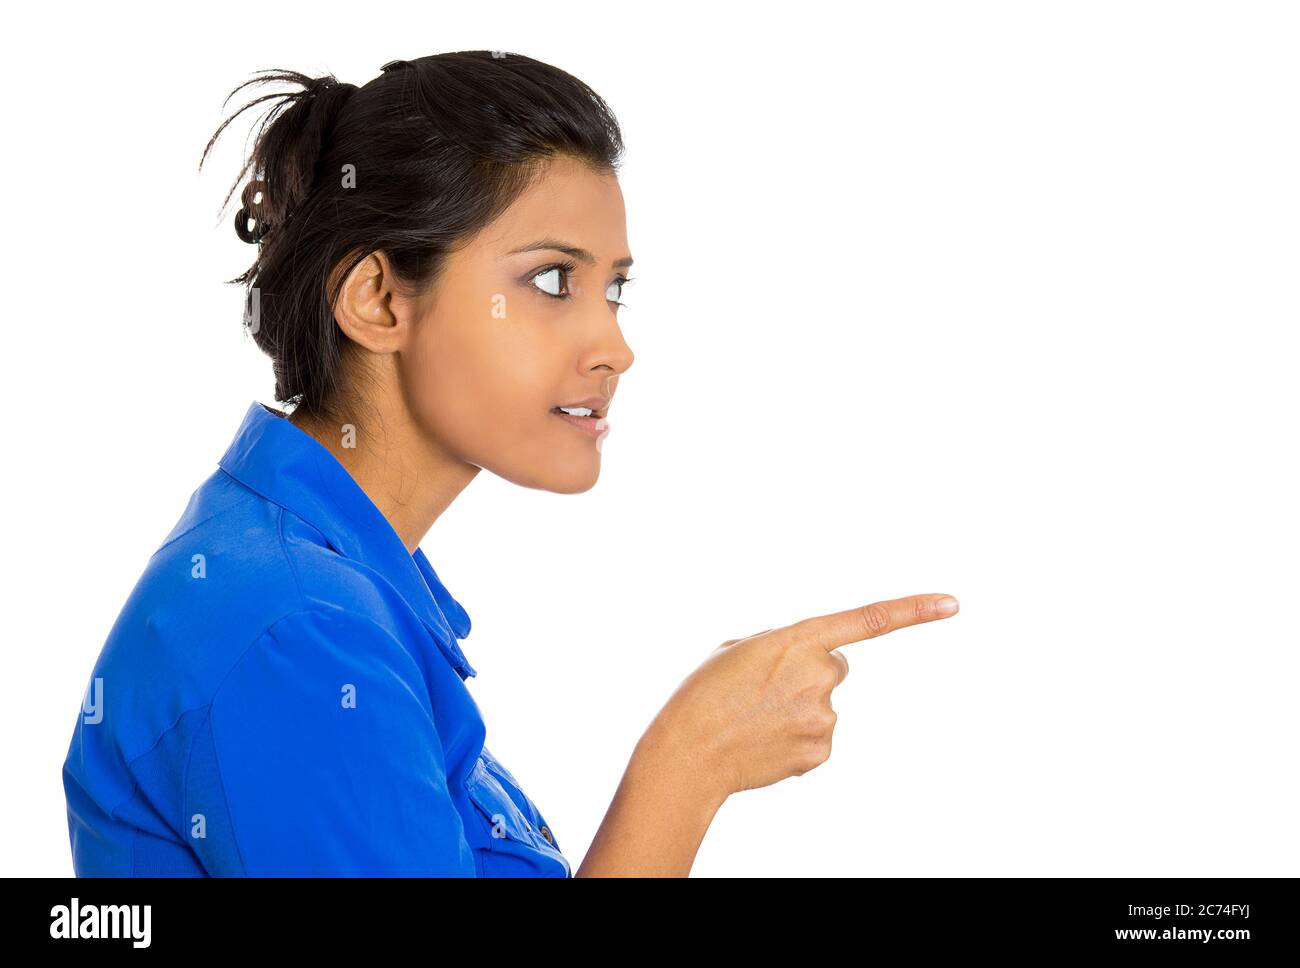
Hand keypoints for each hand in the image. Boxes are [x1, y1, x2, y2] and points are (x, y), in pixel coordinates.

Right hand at [644, 593, 959, 799]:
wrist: (689, 752)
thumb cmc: (705, 694)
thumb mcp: (739, 649)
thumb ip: (783, 646)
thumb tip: (805, 663)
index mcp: (798, 639)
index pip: (869, 621)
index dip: (914, 610)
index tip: (953, 604)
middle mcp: (819, 674)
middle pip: (834, 666)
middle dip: (808, 672)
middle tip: (765, 688)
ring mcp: (824, 715)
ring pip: (821, 704)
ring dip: (795, 708)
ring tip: (755, 717)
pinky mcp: (821, 750)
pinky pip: (816, 736)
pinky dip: (794, 738)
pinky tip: (764, 741)